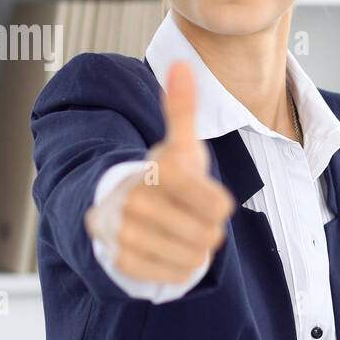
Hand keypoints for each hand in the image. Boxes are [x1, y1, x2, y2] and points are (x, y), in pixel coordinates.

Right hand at [84, 61, 236, 283]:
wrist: (120, 209)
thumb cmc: (164, 177)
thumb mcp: (180, 145)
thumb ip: (183, 109)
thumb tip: (181, 63)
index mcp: (158, 171)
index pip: (218, 205)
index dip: (219, 205)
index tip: (209, 199)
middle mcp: (135, 201)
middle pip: (209, 234)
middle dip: (207, 229)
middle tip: (191, 218)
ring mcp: (125, 233)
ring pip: (194, 257)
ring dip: (195, 249)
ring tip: (180, 233)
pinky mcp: (122, 261)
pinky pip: (175, 275)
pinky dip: (180, 267)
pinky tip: (168, 251)